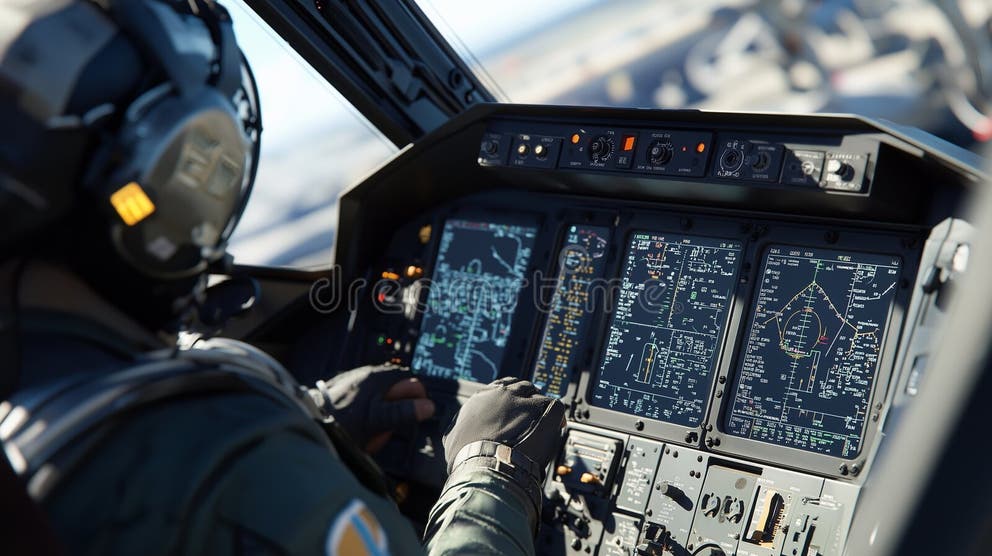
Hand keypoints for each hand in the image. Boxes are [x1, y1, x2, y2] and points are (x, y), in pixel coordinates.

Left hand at [312, 364, 434, 452]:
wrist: (303, 422)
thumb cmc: (340, 421)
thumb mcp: (377, 419)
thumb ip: (403, 412)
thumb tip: (428, 407)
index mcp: (377, 377)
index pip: (410, 382)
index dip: (417, 399)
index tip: (418, 415)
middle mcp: (365, 376)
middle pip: (395, 391)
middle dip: (397, 410)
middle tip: (390, 429)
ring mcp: (352, 384)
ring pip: (379, 400)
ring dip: (380, 418)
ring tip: (370, 436)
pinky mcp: (341, 394)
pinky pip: (363, 406)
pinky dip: (365, 419)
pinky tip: (357, 433)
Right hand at [442, 377, 565, 478]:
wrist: (485, 466)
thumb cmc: (467, 457)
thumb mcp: (451, 438)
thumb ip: (456, 428)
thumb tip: (455, 431)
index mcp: (480, 398)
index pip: (498, 388)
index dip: (507, 399)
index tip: (511, 407)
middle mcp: (500, 394)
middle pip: (519, 386)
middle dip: (525, 398)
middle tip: (530, 412)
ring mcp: (521, 400)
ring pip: (536, 392)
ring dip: (540, 405)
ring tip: (545, 419)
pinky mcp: (540, 409)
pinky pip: (555, 405)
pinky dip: (557, 416)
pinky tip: (557, 425)